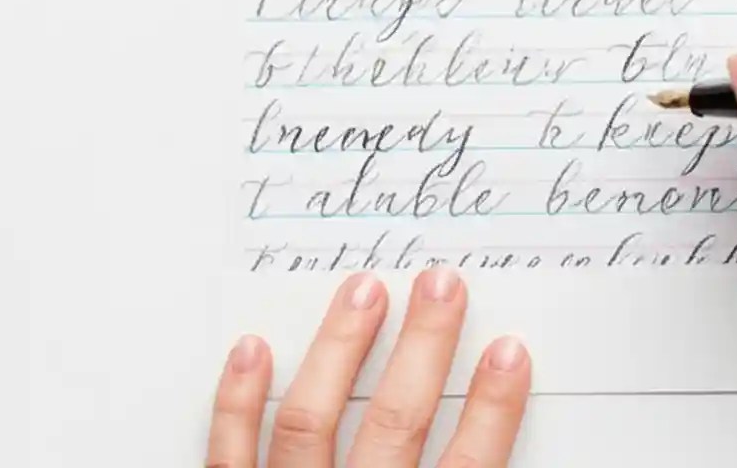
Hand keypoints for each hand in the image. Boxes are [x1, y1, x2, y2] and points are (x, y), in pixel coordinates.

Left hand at [205, 269, 531, 467]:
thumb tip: (496, 444)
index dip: (492, 408)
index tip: (510, 351)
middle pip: (397, 426)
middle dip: (423, 348)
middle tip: (440, 286)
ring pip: (310, 422)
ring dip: (340, 350)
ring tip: (363, 291)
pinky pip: (227, 454)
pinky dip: (236, 401)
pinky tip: (253, 349)